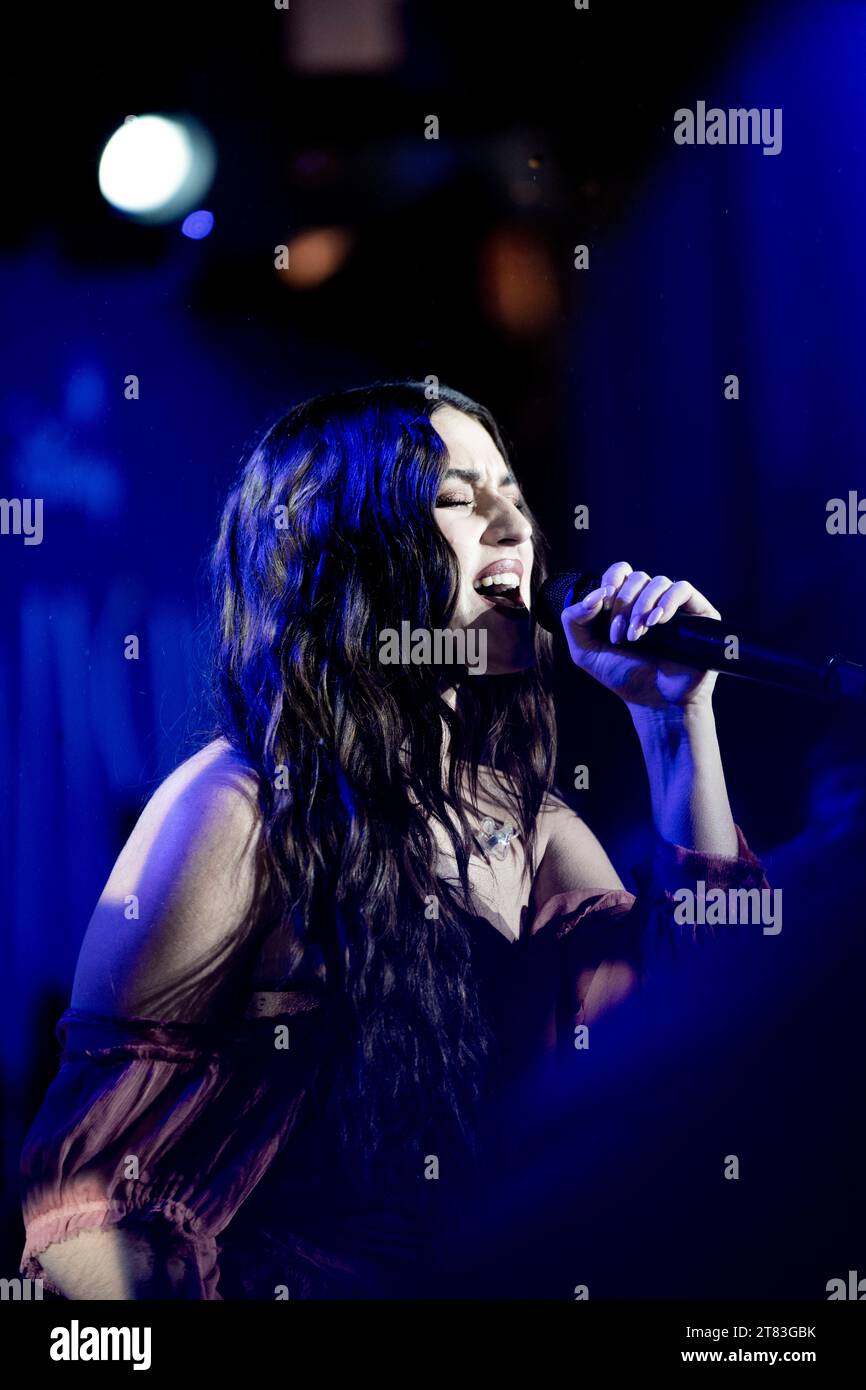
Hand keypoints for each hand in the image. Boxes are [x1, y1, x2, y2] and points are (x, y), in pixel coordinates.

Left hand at [560, 560, 720, 710]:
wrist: (656, 702)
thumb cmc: (624, 677)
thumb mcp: (585, 652)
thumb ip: (574, 620)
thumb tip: (594, 594)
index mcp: (627, 603)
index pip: (619, 572)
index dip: (609, 584)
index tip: (602, 608)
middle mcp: (652, 600)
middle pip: (636, 578)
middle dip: (622, 605)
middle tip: (620, 636)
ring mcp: (676, 606)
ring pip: (658, 582)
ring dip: (642, 607)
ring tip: (638, 636)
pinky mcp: (698, 613)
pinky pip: (683, 589)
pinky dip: (666, 601)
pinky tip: (658, 622)